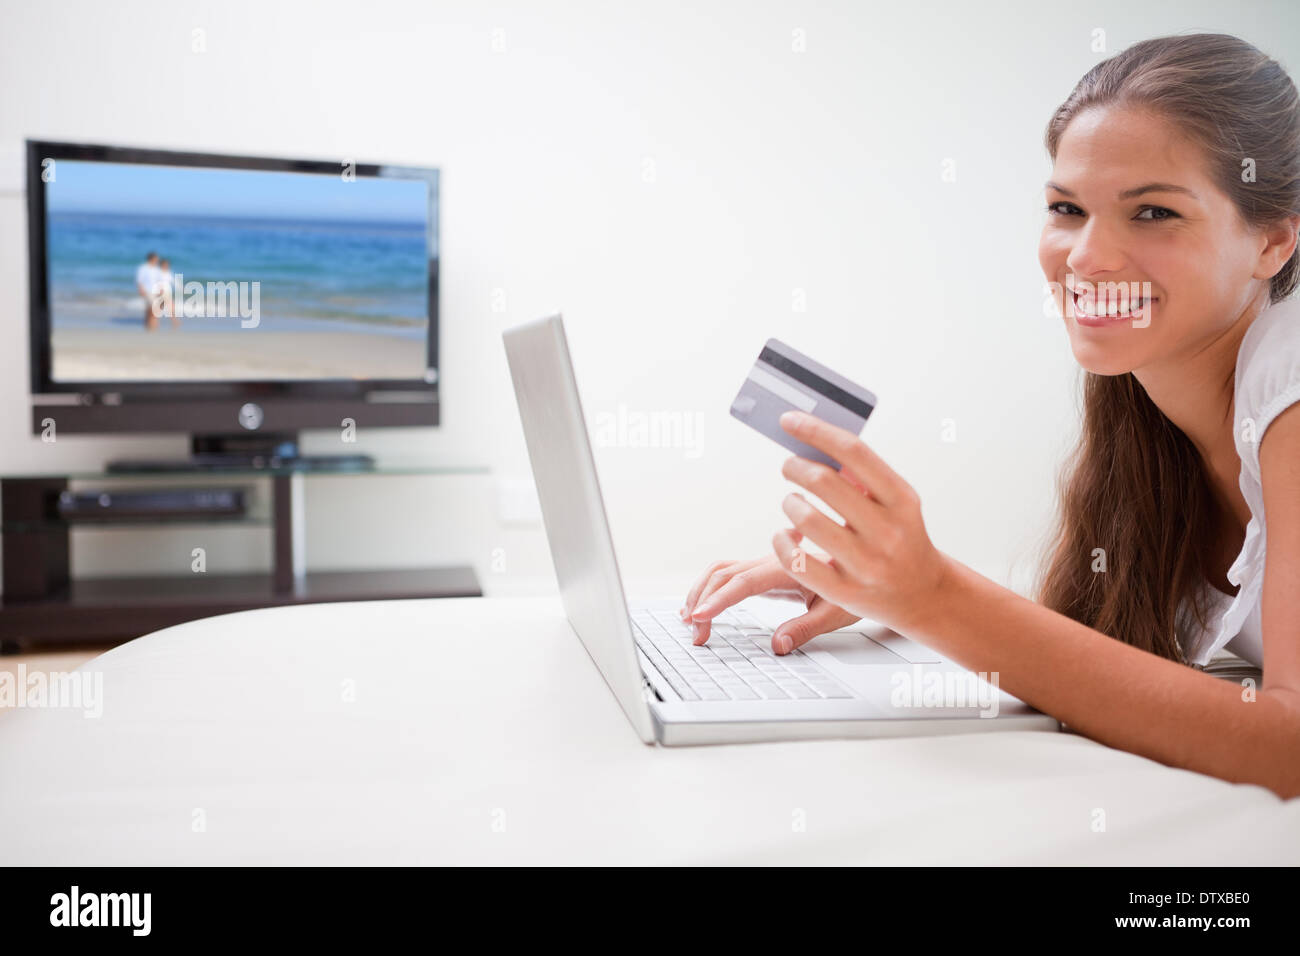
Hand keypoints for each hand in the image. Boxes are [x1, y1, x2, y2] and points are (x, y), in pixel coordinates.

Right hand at [680, 553, 861, 653]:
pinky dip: (710, 588)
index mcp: (788, 569)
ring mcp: (765, 564)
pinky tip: (702, 605)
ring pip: (721, 570)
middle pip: (724, 573)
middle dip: (702, 600)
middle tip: (695, 633)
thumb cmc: (857, 586)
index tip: (700, 616)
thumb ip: (805, 629)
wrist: (869, 564)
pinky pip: (729, 574)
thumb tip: (777, 646)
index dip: (718, 599)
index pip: (743, 582)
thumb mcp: (836, 613)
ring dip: (701, 591)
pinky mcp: (764, 572)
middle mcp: (772, 562)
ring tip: (689, 619)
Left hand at [772, 410, 948, 634]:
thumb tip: (813, 441)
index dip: (815, 430)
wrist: (924, 595)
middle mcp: (888, 530)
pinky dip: (781, 542)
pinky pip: (798, 561)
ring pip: (807, 518)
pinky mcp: (846, 592)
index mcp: (901, 499)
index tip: (788, 420)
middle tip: (788, 466)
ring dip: (789, 503)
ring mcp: (867, 563)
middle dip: (795, 467)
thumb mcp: (896, 503)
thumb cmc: (901, 538)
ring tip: (792, 502)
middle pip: (824, 481)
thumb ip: (862, 476)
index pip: (853, 450)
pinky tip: (784, 535)